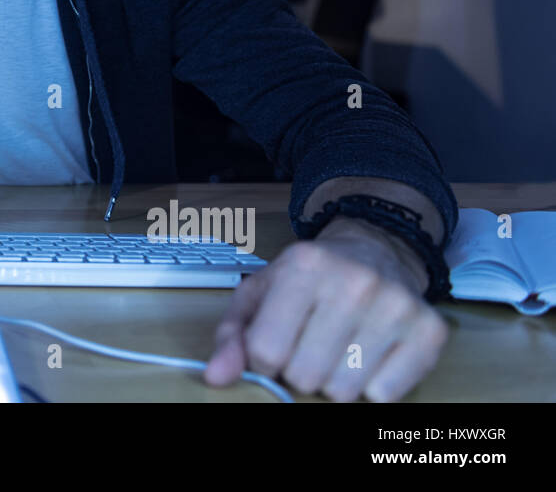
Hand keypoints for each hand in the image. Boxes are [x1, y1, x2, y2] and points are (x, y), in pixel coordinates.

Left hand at [204, 216, 449, 400]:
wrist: (374, 250)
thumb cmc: (308, 279)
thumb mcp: (260, 293)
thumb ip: (232, 336)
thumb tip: (215, 376)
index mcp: (304, 267)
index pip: (266, 351)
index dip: (265, 360)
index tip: (275, 345)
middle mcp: (354, 282)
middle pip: (305, 376)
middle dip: (300, 372)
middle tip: (309, 346)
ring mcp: (396, 306)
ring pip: (344, 391)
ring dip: (334, 381)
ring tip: (338, 349)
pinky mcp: (429, 331)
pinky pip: (385, 395)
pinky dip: (371, 387)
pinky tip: (369, 356)